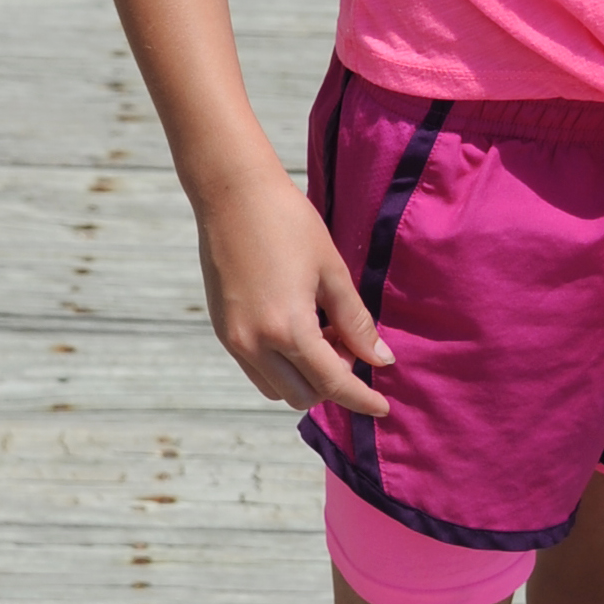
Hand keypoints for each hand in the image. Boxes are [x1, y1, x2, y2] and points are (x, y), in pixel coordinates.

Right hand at [192, 157, 390, 417]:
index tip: (383, 408)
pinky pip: (256, 369)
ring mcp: (233, 340)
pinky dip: (281, 364)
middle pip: (302, 396)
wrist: (232, 195)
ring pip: (276, 388)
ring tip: (320, 332)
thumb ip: (356, 322)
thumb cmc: (289, 224)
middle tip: (346, 341)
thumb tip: (380, 360)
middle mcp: (254, 344)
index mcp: (288, 329)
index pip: (332, 383)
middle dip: (331, 382)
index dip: (361, 399)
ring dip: (304, 377)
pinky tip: (296, 327)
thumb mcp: (332, 272)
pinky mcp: (221, 330)